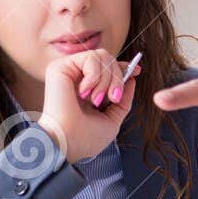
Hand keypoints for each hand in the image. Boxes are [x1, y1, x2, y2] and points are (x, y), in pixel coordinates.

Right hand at [41, 49, 140, 163]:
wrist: (66, 142)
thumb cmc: (85, 138)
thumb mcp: (112, 120)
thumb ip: (123, 100)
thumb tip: (131, 79)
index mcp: (88, 90)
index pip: (107, 69)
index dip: (123, 67)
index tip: (137, 71)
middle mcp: (77, 79)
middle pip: (109, 60)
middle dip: (117, 78)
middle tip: (112, 98)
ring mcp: (69, 72)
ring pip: (102, 56)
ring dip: (106, 79)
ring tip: (96, 99)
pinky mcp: (60, 67)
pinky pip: (90, 57)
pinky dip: (94, 76)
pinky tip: (84, 93)